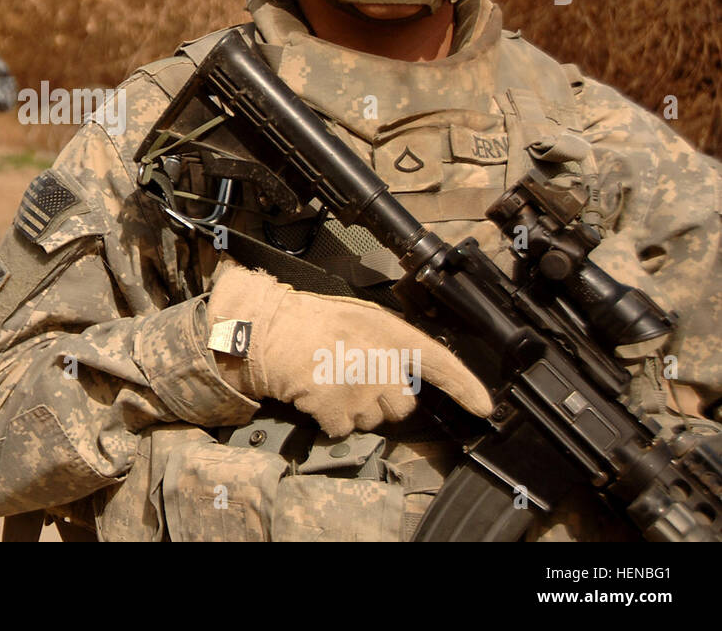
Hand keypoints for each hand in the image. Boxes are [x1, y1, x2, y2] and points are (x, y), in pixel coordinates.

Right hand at [206, 263, 492, 436]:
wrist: (266, 330)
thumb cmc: (310, 322)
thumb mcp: (358, 319)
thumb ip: (387, 344)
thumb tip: (405, 375)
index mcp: (389, 331)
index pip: (439, 362)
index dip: (466, 387)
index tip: (484, 407)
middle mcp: (379, 358)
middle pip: (403, 405)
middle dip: (384, 401)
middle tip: (355, 380)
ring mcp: (358, 384)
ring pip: (373, 421)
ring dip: (355, 412)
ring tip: (331, 383)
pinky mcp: (336, 405)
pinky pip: (345, 430)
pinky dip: (330, 421)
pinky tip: (316, 396)